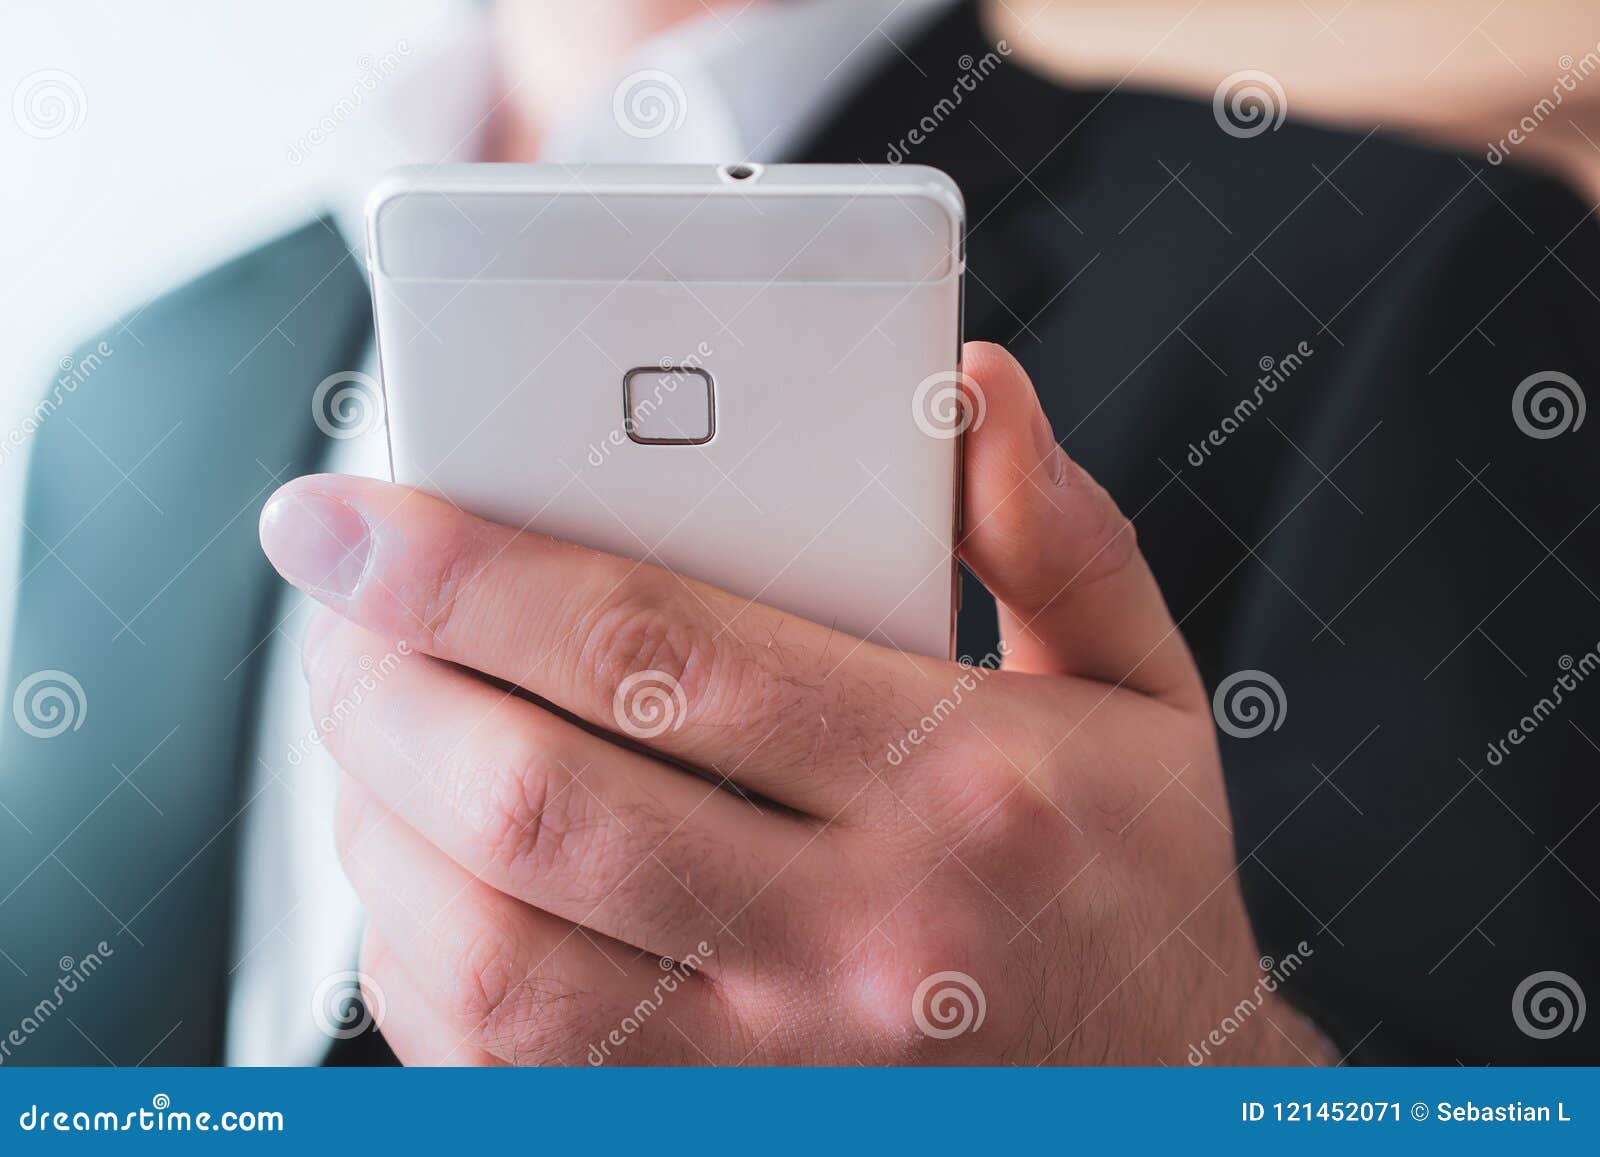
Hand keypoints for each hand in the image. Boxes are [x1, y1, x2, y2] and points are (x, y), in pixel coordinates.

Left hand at [259, 342, 1330, 1064]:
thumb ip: (1056, 533)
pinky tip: (432, 871)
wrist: (1158, 1113)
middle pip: (535, 801)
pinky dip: (420, 954)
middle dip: (379, 687)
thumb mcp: (1143, 695)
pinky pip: (500, 1061)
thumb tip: (972, 396)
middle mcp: (852, 939)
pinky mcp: (712, 1131)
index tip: (349, 519)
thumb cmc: (1132, 894)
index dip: (468, 572)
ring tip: (373, 728)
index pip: (658, 651)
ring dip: (379, 823)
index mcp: (956, 785)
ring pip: (488, 949)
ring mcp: (772, 1065)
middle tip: (333, 608)